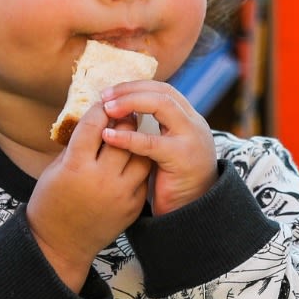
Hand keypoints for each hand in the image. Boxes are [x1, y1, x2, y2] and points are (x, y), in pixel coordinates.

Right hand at [25, 102, 149, 288]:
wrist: (60, 244)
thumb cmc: (51, 201)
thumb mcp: (56, 168)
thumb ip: (77, 144)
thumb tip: (96, 119)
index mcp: (76, 166)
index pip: (94, 124)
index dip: (100, 108)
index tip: (104, 102)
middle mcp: (101, 178)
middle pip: (123, 134)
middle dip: (124, 118)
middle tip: (124, 110)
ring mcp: (121, 193)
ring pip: (140, 153)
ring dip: (137, 139)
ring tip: (132, 132)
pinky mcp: (133, 205)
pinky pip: (143, 175)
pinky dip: (139, 162)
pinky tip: (133, 157)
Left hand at [98, 81, 217, 215]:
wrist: (192, 212)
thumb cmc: (170, 182)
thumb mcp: (162, 149)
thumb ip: (150, 130)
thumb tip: (116, 113)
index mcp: (188, 119)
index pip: (162, 89)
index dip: (135, 86)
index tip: (109, 92)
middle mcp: (193, 123)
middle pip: (162, 91)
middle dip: (131, 90)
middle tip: (105, 96)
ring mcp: (191, 138)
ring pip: (162, 105)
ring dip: (131, 102)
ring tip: (106, 109)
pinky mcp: (182, 158)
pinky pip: (151, 142)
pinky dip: (128, 137)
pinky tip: (108, 136)